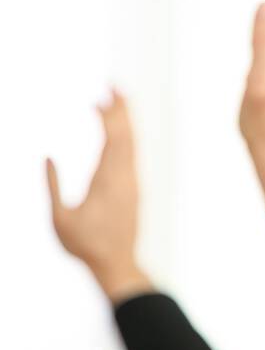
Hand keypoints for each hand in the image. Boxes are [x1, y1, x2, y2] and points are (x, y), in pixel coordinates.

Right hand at [47, 90, 150, 302]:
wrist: (117, 264)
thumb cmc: (85, 245)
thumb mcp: (60, 219)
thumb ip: (52, 186)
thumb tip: (46, 157)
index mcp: (107, 182)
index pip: (112, 140)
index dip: (108, 117)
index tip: (98, 99)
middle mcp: (125, 178)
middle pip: (127, 136)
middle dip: (122, 109)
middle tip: (114, 85)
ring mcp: (133, 183)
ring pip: (133, 144)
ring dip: (126, 121)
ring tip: (118, 100)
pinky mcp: (134, 189)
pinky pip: (133, 155)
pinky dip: (127, 137)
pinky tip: (121, 129)